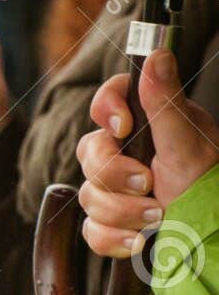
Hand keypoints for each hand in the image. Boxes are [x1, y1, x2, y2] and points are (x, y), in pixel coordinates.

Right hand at [77, 50, 218, 256]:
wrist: (209, 237)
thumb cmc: (208, 185)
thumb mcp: (188, 142)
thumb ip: (166, 101)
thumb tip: (157, 54)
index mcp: (146, 126)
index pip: (107, 101)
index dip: (106, 111)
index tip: (123, 127)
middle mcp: (125, 153)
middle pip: (88, 153)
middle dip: (114, 175)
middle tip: (146, 183)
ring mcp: (113, 189)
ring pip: (87, 195)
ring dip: (121, 211)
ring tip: (156, 215)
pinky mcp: (107, 223)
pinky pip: (90, 229)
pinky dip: (113, 238)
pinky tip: (139, 240)